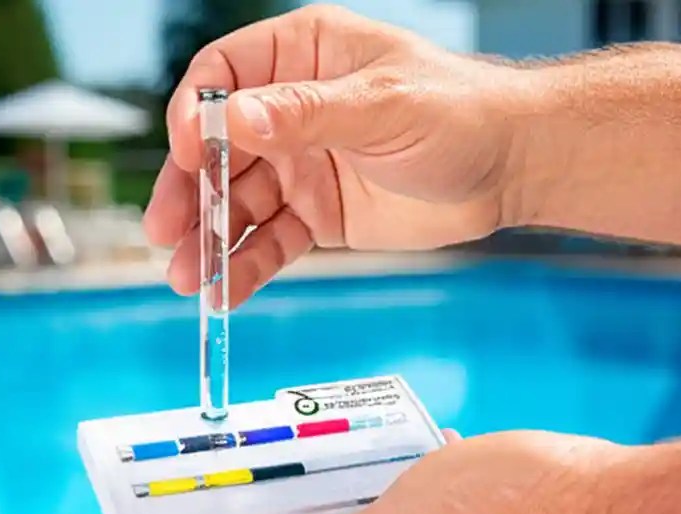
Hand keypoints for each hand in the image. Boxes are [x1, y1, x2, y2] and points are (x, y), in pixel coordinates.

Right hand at [144, 4, 538, 306]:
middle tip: (167, 231)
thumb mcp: (384, 104)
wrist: (513, 169)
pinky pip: (270, 242)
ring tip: (188, 278)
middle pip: (216, 149)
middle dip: (190, 192)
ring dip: (210, 241)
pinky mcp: (316, 214)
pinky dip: (245, 268)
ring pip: (237, 204)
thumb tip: (237, 118)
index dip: (196, 116)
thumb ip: (308, 112)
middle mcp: (289, 110)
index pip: (222, 77)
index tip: (190, 154)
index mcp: (301, 56)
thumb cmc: (462, 111)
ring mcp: (299, 165)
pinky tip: (225, 291)